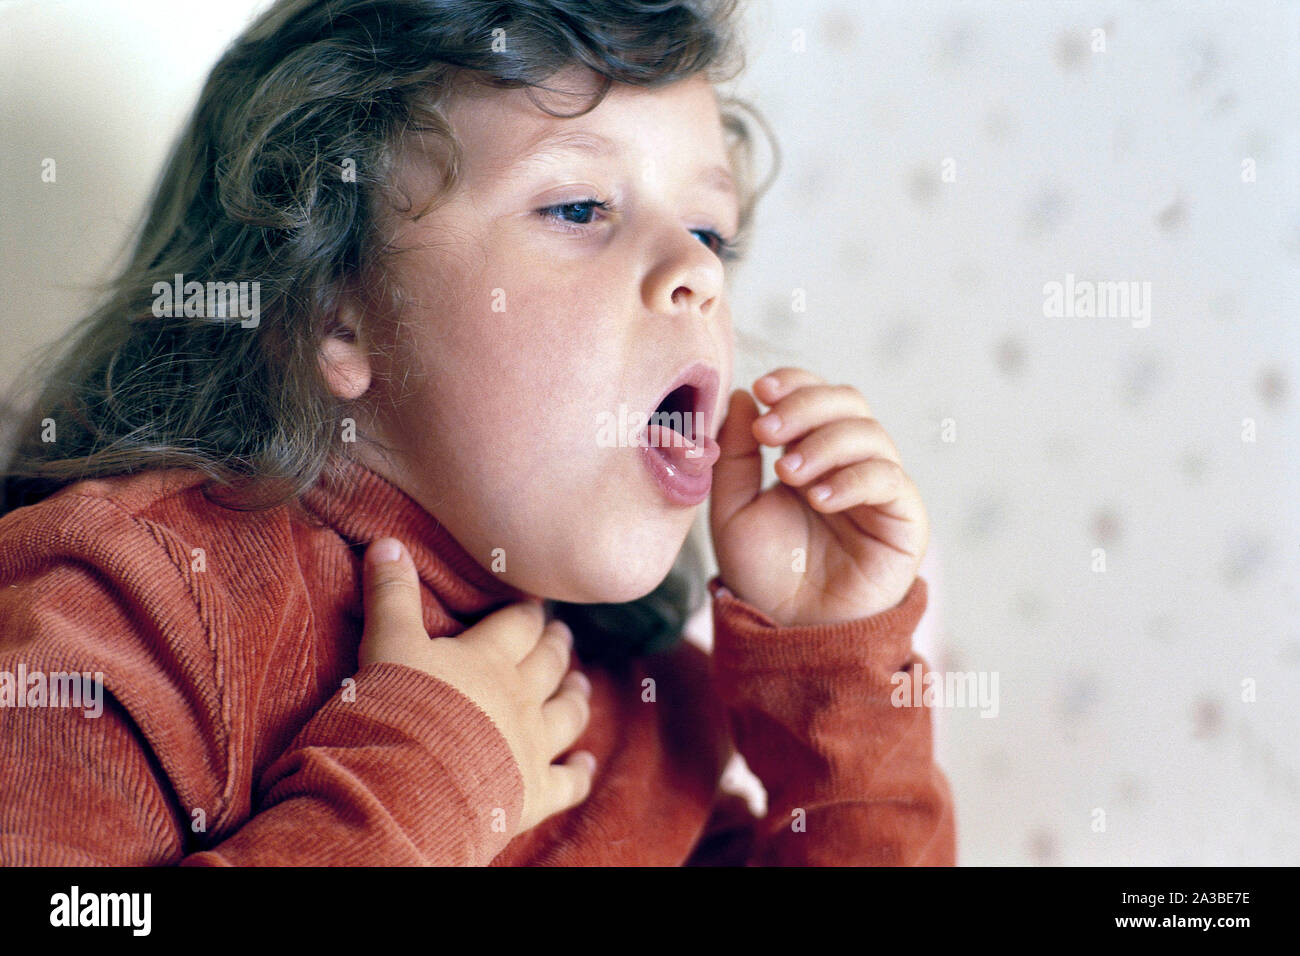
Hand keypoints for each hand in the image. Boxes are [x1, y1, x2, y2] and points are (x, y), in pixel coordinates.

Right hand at [357, 537, 595, 834]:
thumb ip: (391, 595)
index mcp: (488, 659)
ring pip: (568, 715)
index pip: (517, 625)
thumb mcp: (387, 644)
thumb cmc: (396, 710)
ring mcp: (532, 746)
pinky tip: (586, 764)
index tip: (534, 604)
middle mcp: (519, 698)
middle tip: (562, 634)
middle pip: (548, 664)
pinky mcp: (534, 792)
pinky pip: (568, 781)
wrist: (408, 785)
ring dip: (575, 697)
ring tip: (580, 685)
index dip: (527, 612)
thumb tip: (387, 542)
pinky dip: (580, 772)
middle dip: (555, 646)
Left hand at [709, 367, 928, 625]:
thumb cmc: (762, 573)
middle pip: (850, 402)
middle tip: (769, 431)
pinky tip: (819, 498)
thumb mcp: (733, 508)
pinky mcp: (905, 520)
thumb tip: (743, 396)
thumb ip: (735, 455)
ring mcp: (882, 488)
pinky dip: (853, 479)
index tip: (761, 390)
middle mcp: (852, 461)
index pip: (816, 394)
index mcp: (812, 450)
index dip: (795, 383)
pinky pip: (890, 480)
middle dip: (807, 407)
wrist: (788, 632)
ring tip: (789, 473)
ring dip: (826, 444)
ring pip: (871, 434)